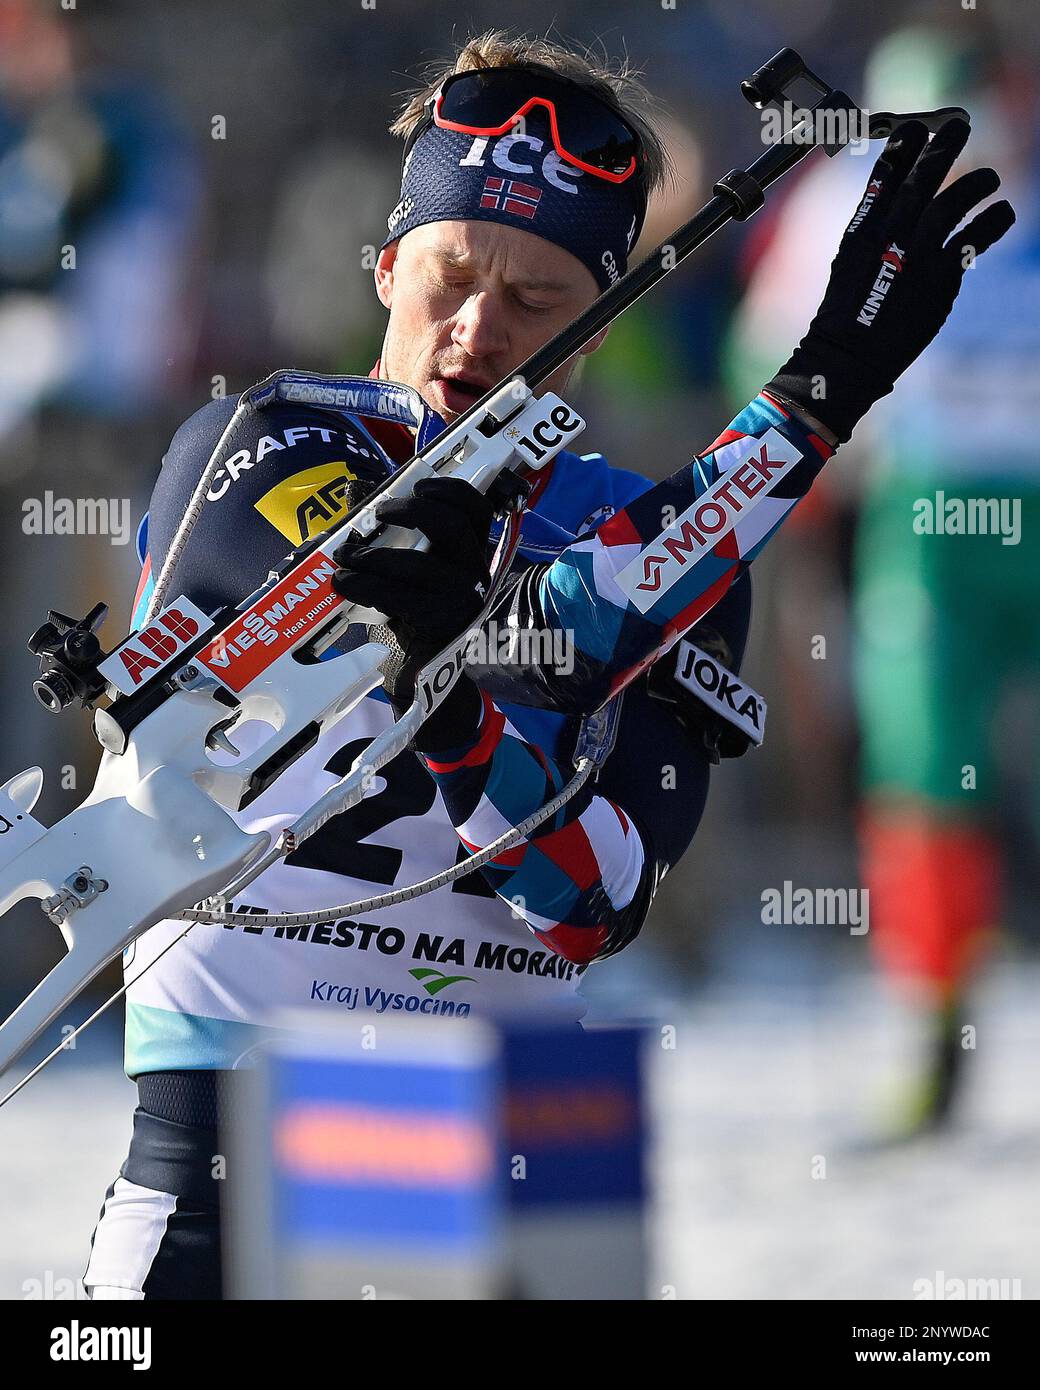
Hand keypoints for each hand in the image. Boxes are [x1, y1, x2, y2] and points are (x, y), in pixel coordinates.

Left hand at [331, 475, 496, 711]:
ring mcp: (460, 599)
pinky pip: (398, 597)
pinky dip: (364, 585)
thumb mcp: (403, 569)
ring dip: (373, 556)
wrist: (425, 673)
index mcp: (466, 552)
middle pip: (453, 525)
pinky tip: (343, 583)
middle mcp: (472, 572)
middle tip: (378, 514)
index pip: (476, 510)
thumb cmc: (411, 614)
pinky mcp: (439, 625)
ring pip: (419, 564)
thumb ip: (386, 531)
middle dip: (410, 511)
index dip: (452, 491)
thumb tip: (354, 491)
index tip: (420, 485)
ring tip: (345, 558)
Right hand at [767, 118, 1014, 442]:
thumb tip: (899, 208)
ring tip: (990, 181)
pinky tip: (1001, 214)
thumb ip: (873, 231)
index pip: (886, 175)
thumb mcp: (849, 263)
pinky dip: (994, 221)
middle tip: (962, 125)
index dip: (904, 147)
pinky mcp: (942, 276)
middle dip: (945, 147)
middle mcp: (891, 234)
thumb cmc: (846, 314)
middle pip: (924, 178)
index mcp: (863, 229)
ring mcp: (919, 253)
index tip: (917, 127)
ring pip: (957, 201)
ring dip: (979, 184)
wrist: (849, 356)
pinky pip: (978, 237)